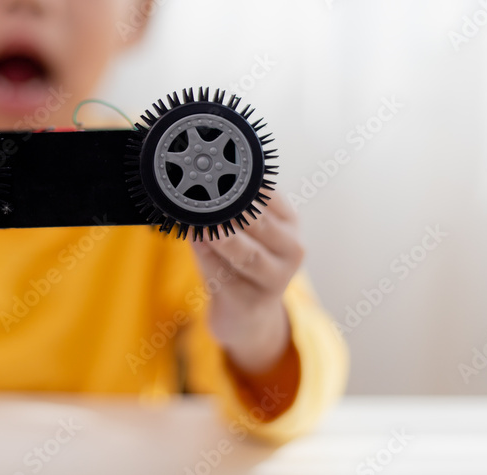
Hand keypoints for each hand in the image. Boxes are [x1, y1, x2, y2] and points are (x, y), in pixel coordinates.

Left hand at [189, 192, 304, 373]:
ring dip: (223, 237)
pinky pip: (227, 278)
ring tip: (202, 223)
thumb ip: (229, 209)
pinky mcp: (254, 302)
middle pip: (261, 224)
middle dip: (232, 210)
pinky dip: (208, 259)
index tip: (219, 172)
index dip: (245, 184)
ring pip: (248, 255)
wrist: (246, 314)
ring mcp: (276, 279)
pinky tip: (195, 243)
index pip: (270, 196)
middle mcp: (291, 250)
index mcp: (289, 223)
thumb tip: (199, 184)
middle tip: (205, 196)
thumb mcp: (242, 232)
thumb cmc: (237, 262)